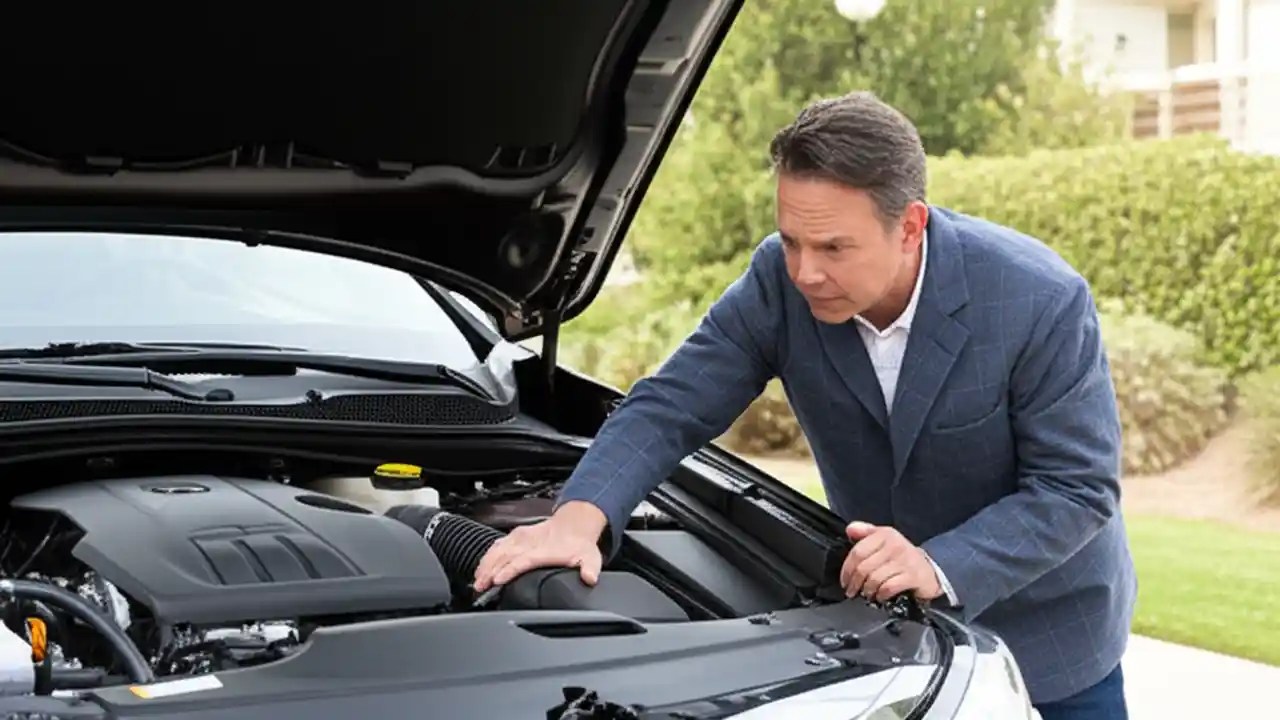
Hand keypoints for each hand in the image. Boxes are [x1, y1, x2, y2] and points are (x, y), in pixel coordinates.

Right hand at [472, 501, 606, 592]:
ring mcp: (521, 539)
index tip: (497, 580)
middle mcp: (529, 543)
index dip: (508, 570)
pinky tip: (480, 568)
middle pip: (504, 557)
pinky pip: (497, 545)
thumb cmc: (578, 545)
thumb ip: (589, 568)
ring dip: (485, 565)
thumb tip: (590, 578)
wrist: (574, 525)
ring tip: (476, 580)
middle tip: (479, 586)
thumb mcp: (590, 557)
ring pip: (497, 550)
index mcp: (543, 550)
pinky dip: (487, 556)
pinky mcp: (516, 537)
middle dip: (489, 571)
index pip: (522, 561)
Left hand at [840, 521, 942, 601]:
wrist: (929, 570)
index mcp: (884, 534)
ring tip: (866, 594)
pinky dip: (881, 594)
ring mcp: (905, 560)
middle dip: (854, 583)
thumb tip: (849, 529)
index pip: (858, 552)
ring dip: (867, 590)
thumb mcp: (884, 539)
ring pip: (875, 578)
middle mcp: (895, 545)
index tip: (844, 580)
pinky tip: (880, 596)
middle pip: (864, 567)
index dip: (847, 569)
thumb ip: (865, 532)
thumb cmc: (901, 557)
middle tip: (851, 592)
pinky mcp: (913, 576)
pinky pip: (889, 587)